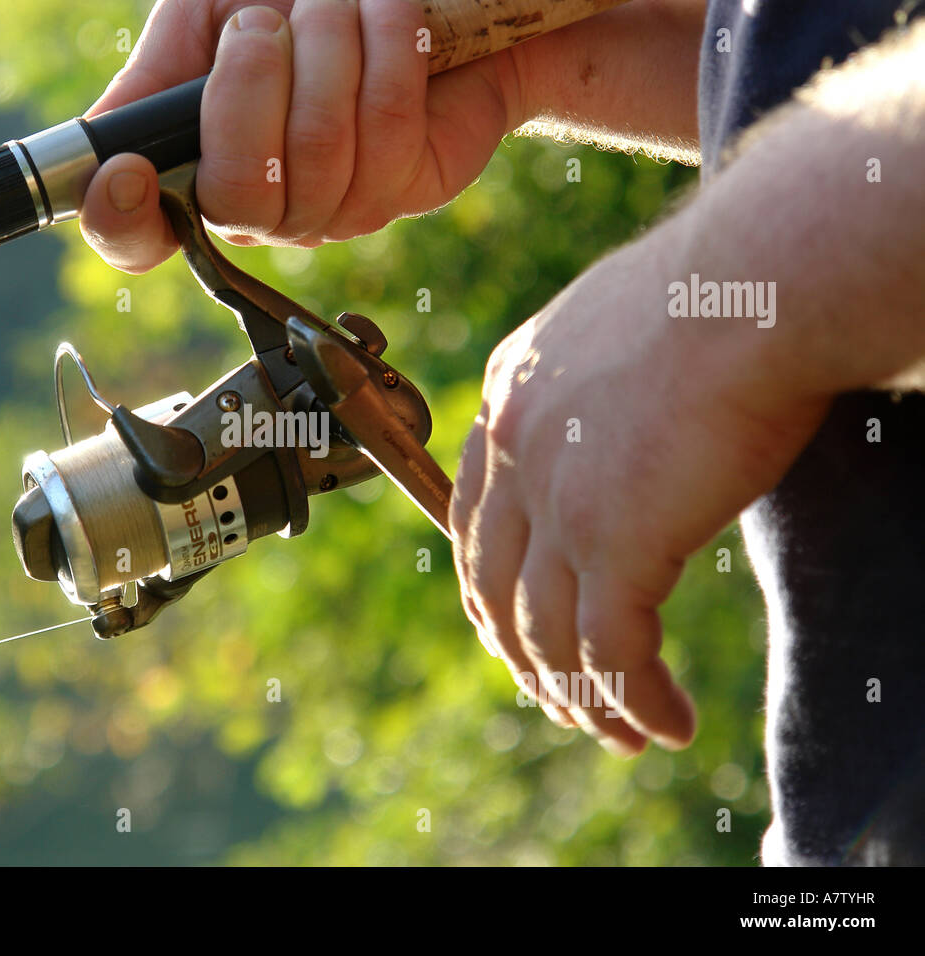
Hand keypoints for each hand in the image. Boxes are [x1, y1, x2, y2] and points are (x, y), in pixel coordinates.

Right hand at [78, 0, 517, 272]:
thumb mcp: (202, 19)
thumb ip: (155, 80)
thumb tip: (98, 143)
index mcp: (198, 170)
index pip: (139, 239)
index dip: (123, 224)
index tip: (127, 171)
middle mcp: (264, 208)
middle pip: (240, 195)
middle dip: (252, 83)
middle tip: (265, 20)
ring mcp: (339, 209)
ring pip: (319, 152)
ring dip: (325, 44)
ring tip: (331, 1)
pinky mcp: (414, 184)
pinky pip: (387, 128)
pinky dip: (385, 43)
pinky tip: (382, 10)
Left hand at [450, 235, 831, 755]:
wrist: (760, 282)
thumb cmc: (719, 292)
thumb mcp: (616, 333)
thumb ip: (589, 392)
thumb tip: (609, 429)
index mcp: (508, 397)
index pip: (470, 521)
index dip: (490, 592)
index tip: (515, 635)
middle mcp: (514, 452)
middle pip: (496, 587)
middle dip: (526, 659)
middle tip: (563, 702)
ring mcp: (556, 500)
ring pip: (547, 634)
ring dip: (584, 700)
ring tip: (622, 736)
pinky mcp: (615, 542)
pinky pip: (611, 653)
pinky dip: (636, 701)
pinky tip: (668, 723)